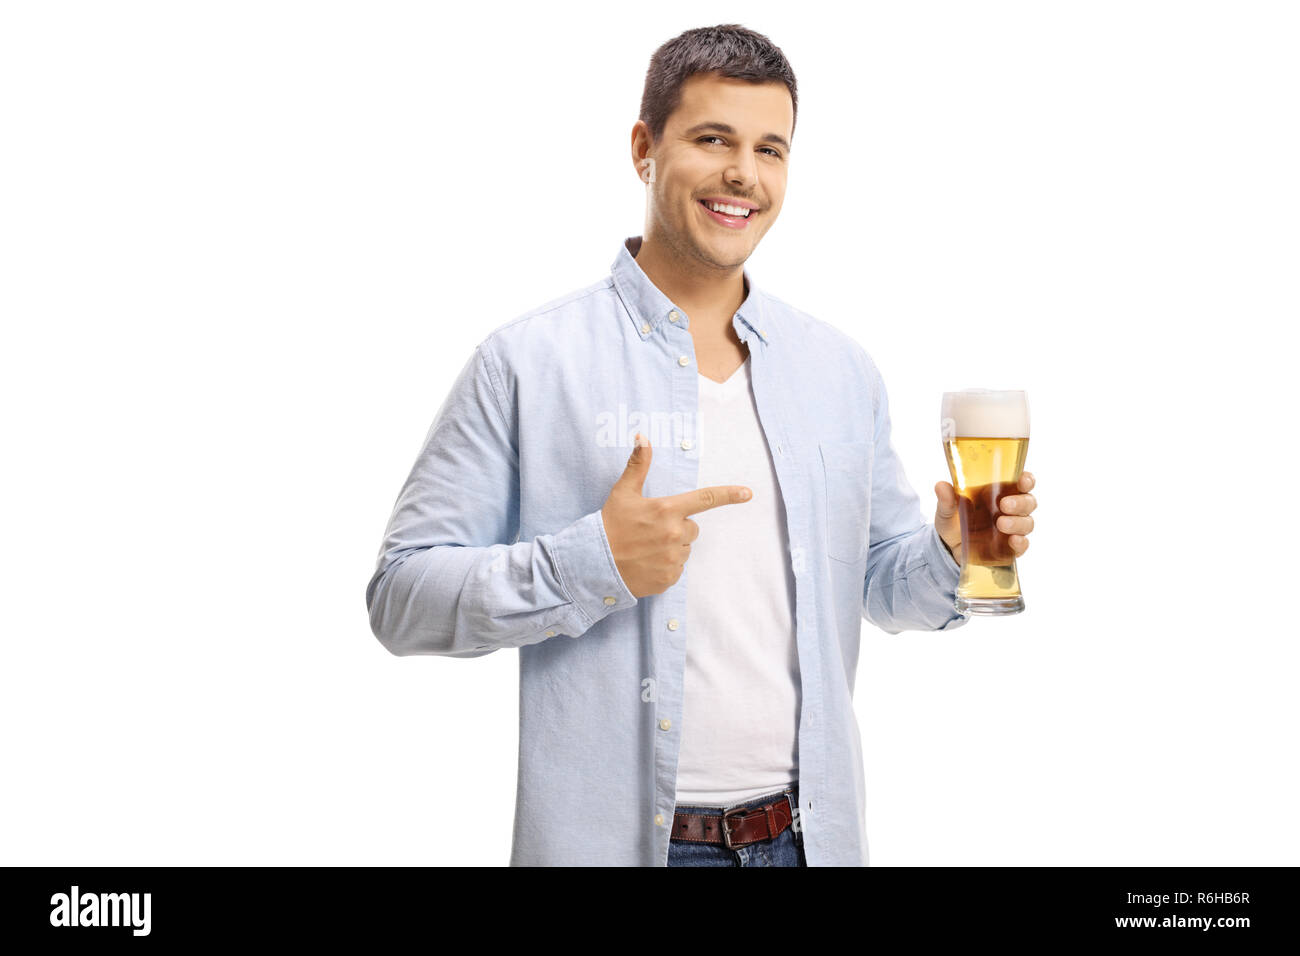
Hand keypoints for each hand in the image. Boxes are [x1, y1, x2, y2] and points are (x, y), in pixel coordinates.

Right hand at [601, 433, 752, 597]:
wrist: (592, 564)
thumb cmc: (609, 526)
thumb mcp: (623, 493)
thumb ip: (638, 465)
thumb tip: (643, 437)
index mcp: (666, 510)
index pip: (705, 499)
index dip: (729, 495)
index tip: (748, 493)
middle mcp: (674, 534)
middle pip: (692, 529)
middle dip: (677, 528)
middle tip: (651, 531)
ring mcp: (672, 559)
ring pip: (684, 549)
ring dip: (671, 548)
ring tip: (645, 548)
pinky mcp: (668, 579)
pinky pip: (676, 570)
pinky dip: (664, 567)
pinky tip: (646, 563)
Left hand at [934, 471, 1036, 563]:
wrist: (949, 548)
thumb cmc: (954, 521)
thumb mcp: (947, 510)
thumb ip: (946, 499)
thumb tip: (941, 486)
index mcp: (1000, 492)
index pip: (1022, 483)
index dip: (1027, 480)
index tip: (1023, 480)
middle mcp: (1011, 509)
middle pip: (1028, 502)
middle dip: (1020, 502)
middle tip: (1004, 504)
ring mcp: (1012, 528)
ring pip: (1027, 522)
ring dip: (1017, 522)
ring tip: (1001, 524)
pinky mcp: (1010, 547)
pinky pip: (1023, 545)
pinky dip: (1021, 543)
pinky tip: (1013, 540)